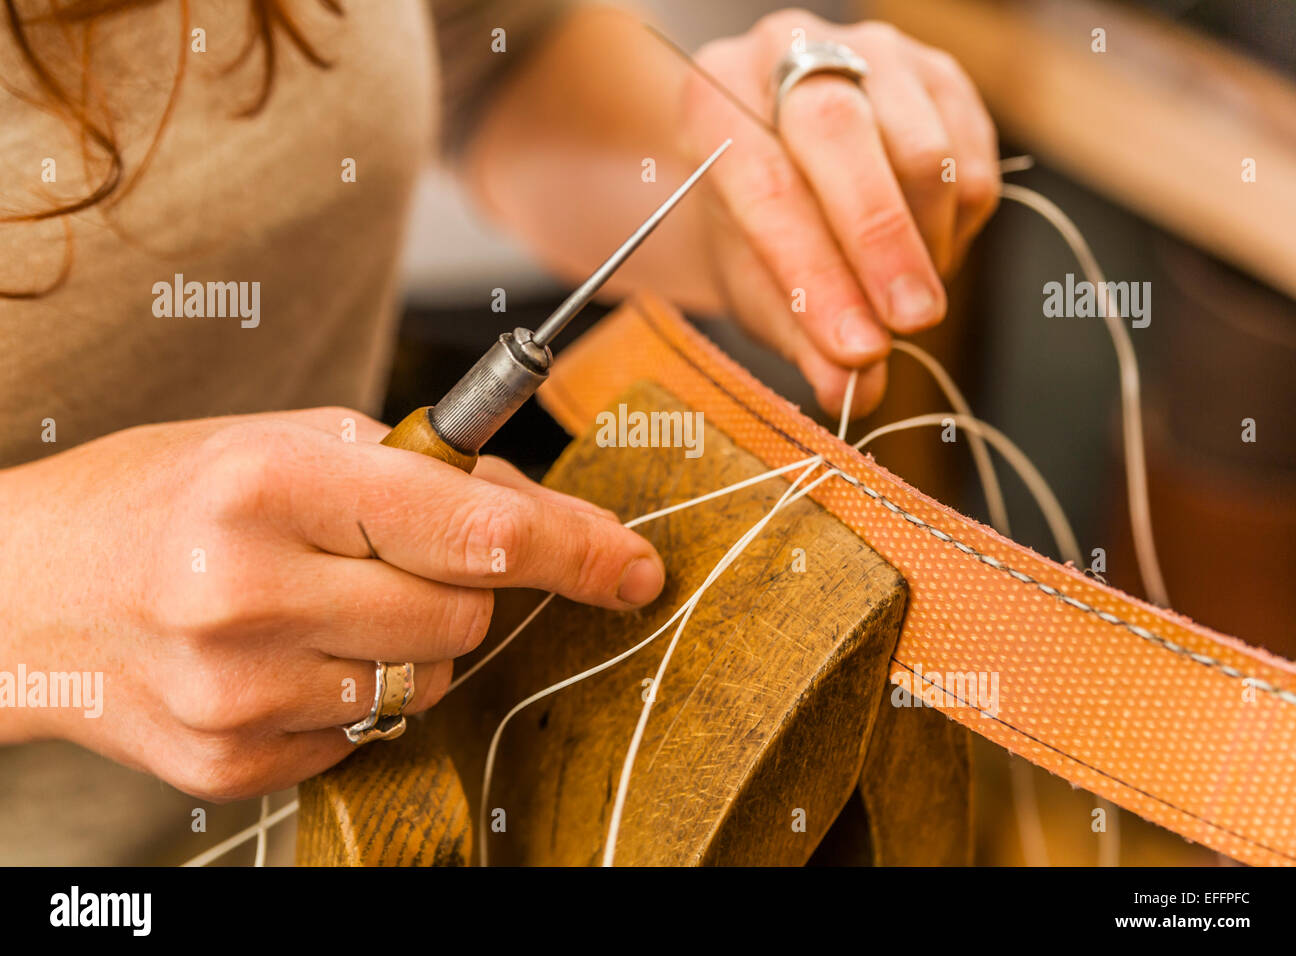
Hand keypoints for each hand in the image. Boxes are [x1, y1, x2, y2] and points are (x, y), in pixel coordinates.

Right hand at [0, 408, 663, 800]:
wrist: (24, 593)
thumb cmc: (160, 497)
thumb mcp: (281, 440)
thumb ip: (421, 473)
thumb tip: (548, 518)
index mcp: (267, 482)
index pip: (475, 528)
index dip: (573, 547)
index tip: (633, 565)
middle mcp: (246, 591)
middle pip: (463, 617)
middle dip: (459, 589)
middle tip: (388, 559)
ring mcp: (235, 691)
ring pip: (425, 684)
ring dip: (408, 645)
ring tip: (322, 604)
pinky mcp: (229, 762)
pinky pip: (366, 734)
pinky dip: (354, 694)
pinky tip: (285, 656)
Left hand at [680, 11, 999, 415]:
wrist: (781, 164)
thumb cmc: (757, 230)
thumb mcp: (756, 285)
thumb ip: (799, 335)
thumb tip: (852, 390)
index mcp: (715, 97)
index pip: (767, 187)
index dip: (815, 276)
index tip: (857, 350)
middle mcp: (786, 51)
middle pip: (840, 137)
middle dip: (881, 245)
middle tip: (910, 324)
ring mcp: (868, 52)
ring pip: (922, 148)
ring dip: (925, 245)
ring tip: (904, 300)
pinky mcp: (937, 73)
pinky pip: (972, 159)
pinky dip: (958, 227)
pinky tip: (926, 254)